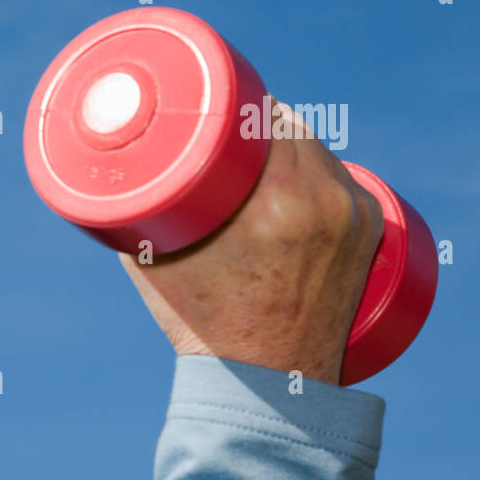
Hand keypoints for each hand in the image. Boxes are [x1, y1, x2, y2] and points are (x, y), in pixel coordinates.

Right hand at [118, 101, 383, 384]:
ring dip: (286, 141)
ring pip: (317, 149)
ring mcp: (353, 215)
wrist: (266, 384)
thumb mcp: (156, 261)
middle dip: (255, 119)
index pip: (262, 114)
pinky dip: (314, 167)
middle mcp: (324, 201)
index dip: (234, 96)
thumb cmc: (202, 325)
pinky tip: (295, 166)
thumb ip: (138, 210)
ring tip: (252, 148)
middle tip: (221, 123)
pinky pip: (339, 175)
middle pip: (291, 126)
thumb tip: (110, 172)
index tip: (210, 95)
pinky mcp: (369, 230)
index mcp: (276, 202)